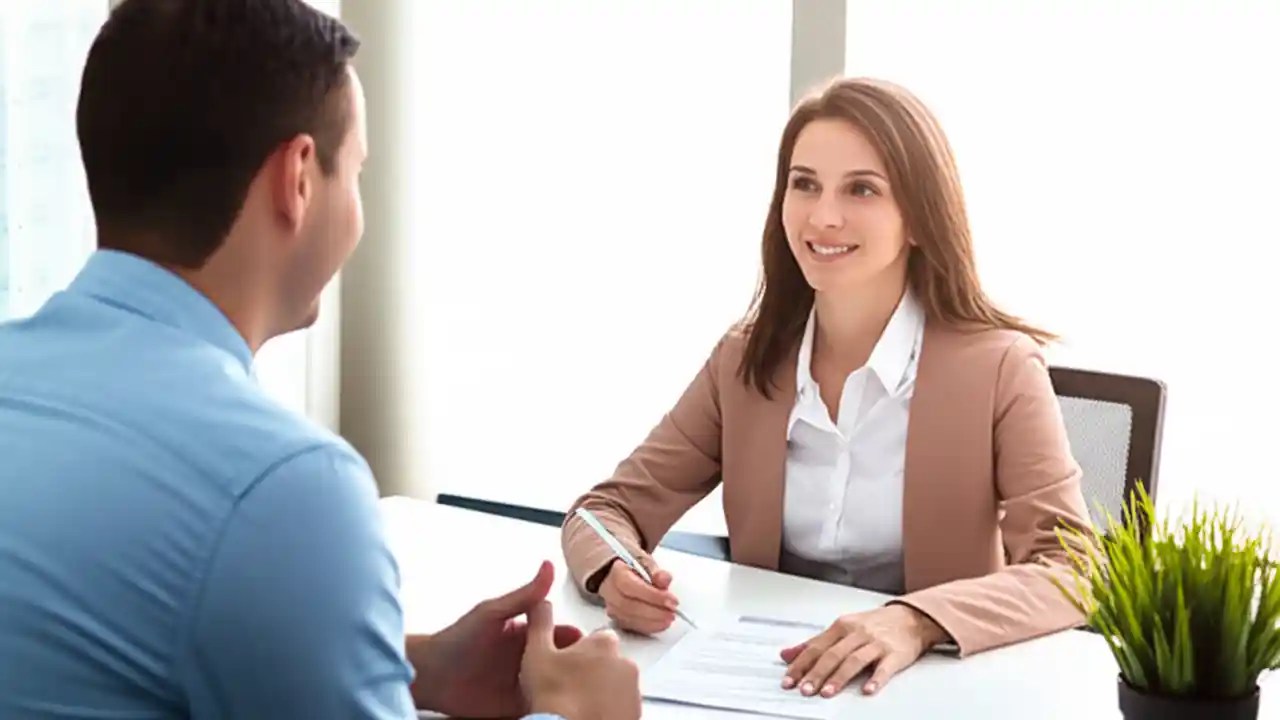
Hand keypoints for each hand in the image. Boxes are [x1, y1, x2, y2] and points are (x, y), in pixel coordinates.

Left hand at [409, 560, 581, 716]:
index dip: (580, 639)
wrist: (432, 675)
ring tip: (588, 692)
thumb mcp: (493, 612)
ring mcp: (526, 683)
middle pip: (565, 662)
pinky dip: (554, 707)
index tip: (597, 644)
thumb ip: (524, 595)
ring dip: (571, 688)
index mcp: (528, 633)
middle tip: (596, 671)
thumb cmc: (459, 639)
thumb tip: (549, 565)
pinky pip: (542, 707)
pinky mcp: (518, 706)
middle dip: (580, 666)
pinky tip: (566, 708)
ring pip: (558, 686)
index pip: (563, 635)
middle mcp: (531, 659)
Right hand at [522, 600, 641, 719]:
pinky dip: (609, 710)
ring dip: (602, 691)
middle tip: (568, 686)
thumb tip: (541, 602)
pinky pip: (621, 707)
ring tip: (577, 703)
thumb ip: (540, 621)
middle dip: (592, 671)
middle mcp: (626, 664)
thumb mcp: (537, 651)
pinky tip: (589, 715)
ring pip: (616, 685)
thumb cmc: (555, 695)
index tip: (565, 663)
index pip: (595, 639)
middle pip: (607, 662)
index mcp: (604, 644)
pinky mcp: (635, 714)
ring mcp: (633, 692)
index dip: (578, 651)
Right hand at [599, 557, 679, 633]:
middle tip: (672, 612)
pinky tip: (662, 624)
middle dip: (654, 611)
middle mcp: (610, 592)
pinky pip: (631, 626)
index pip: (631, 586)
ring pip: (629, 619)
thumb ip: (656, 571)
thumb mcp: (646, 562)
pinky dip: (648, 627)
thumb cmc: (634, 567)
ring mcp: (611, 607)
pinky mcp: (616, 618)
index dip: (652, 596)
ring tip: (669, 618)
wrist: (618, 574)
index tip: (672, 600)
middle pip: (629, 606)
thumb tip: (665, 579)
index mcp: (617, 573)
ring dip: (652, 621)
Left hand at [780, 604, 947, 697]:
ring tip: (826, 692)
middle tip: (804, 689)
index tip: (789, 680)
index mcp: (841, 626)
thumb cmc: (874, 624)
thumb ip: (815, 643)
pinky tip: (867, 690)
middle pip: (832, 654)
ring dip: (839, 677)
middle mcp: (857, 633)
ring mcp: (876, 643)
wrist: (911, 617)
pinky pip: (884, 668)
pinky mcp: (895, 654)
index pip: (816, 647)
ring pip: (854, 660)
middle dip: (816, 673)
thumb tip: (786, 654)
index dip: (801, 664)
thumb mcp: (842, 628)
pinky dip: (876, 679)